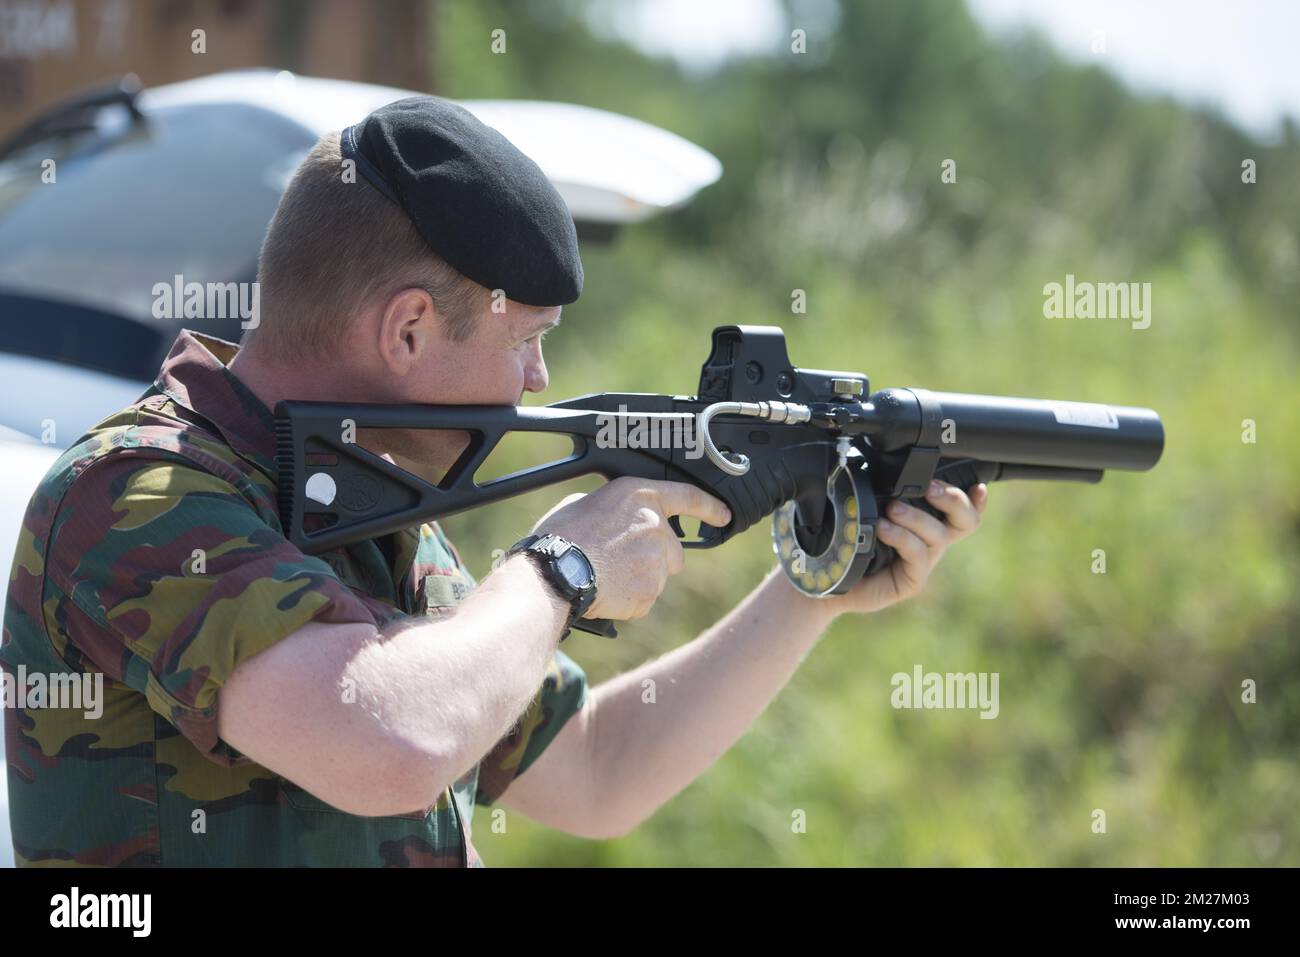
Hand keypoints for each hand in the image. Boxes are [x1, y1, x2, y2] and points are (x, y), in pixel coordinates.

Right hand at [526, 477, 731, 621]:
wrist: (552, 574)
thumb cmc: (559, 537)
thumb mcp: (585, 504)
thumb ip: (616, 510)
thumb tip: (619, 519)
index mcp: (640, 496)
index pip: (689, 497)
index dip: (710, 508)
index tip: (724, 516)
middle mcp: (655, 525)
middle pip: (673, 551)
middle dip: (655, 559)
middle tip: (619, 562)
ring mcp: (656, 560)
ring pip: (658, 577)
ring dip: (639, 580)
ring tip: (604, 576)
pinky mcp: (650, 591)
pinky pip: (645, 599)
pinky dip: (629, 601)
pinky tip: (606, 592)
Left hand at [826, 480, 988, 615]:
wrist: (827, 573)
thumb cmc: (847, 537)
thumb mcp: (866, 507)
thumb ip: (882, 490)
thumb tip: (883, 461)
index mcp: (925, 522)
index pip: (962, 511)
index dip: (976, 499)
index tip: (977, 483)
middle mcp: (929, 542)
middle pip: (966, 522)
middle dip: (954, 499)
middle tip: (929, 487)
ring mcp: (922, 563)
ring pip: (938, 536)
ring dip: (916, 517)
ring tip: (890, 510)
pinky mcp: (911, 581)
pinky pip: (918, 555)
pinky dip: (902, 537)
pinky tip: (883, 529)